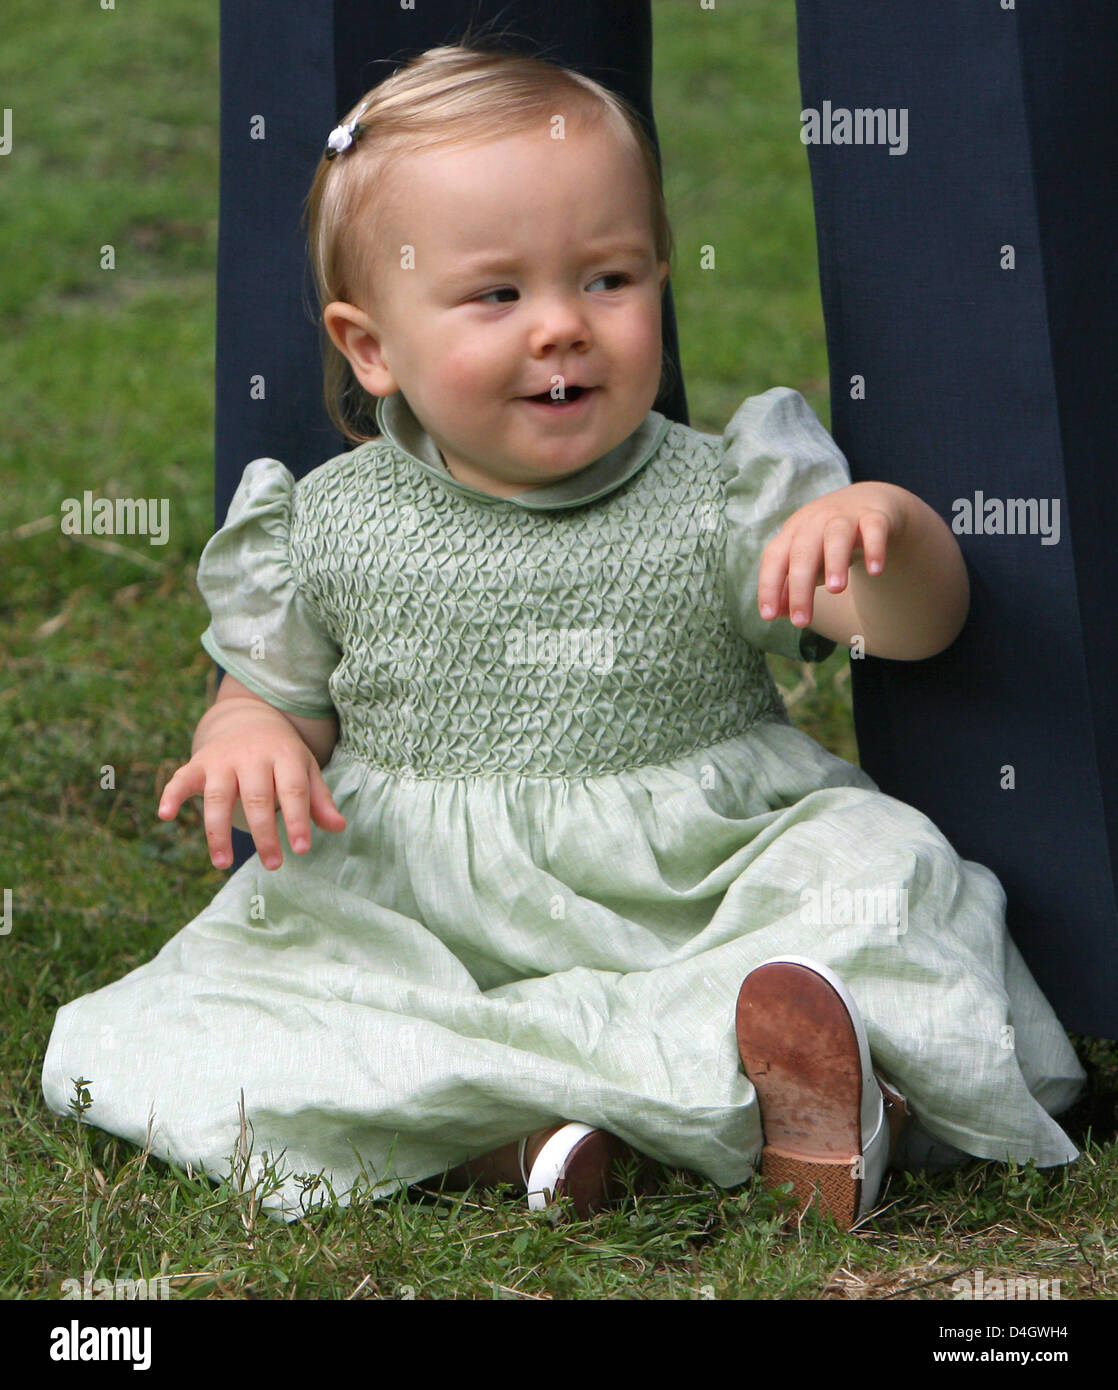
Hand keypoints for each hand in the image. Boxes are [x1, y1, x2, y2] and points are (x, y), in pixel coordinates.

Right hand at [157, 723, 346, 870]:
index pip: (293, 790)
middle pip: (257, 797)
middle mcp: (252, 757)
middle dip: (264, 833)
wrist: (248, 718)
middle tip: (273, 864)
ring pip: (219, 796)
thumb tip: (339, 827)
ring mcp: (223, 760)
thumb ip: (319, 800)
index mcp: (285, 757)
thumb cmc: (282, 755)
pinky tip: (164, 815)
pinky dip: (171, 794)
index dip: (297, 820)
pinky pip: (181, 778)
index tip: (301, 849)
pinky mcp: (198, 764)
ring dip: (218, 831)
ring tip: (222, 863)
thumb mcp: (305, 770)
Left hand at [757, 482, 906, 628]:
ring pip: (836, 535)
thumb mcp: (807, 561)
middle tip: (802, 621)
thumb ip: (790, 585)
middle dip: (800, 587)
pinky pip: (874, 529)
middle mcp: (815, 522)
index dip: (768, 586)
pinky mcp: (875, 516)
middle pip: (803, 553)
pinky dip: (875, 548)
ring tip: (836, 590)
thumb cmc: (828, 540)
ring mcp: (845, 517)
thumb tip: (777, 613)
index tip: (768, 616)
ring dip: (834, 562)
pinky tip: (875, 571)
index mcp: (792, 534)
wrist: (868, 501)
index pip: (774, 558)